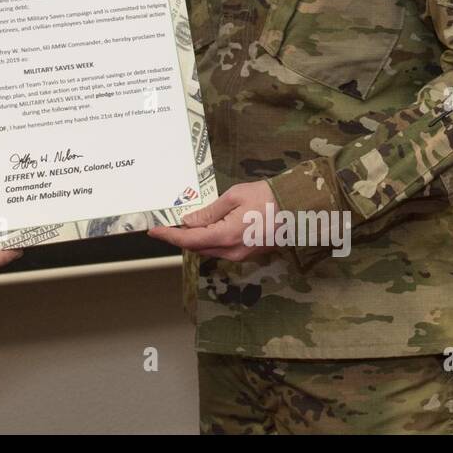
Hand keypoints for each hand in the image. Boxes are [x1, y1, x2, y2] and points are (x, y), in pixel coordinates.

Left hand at [147, 180, 277, 261]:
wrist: (299, 209)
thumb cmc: (268, 198)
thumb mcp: (234, 197)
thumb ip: (209, 212)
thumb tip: (188, 222)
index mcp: (226, 236)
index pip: (189, 240)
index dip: (169, 236)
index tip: (154, 231)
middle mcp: (232, 251)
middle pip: (197, 247)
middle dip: (180, 237)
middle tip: (166, 224)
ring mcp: (241, 255)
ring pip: (209, 249)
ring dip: (195, 239)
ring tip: (183, 224)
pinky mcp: (248, 253)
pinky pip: (222, 249)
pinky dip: (210, 240)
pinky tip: (206, 227)